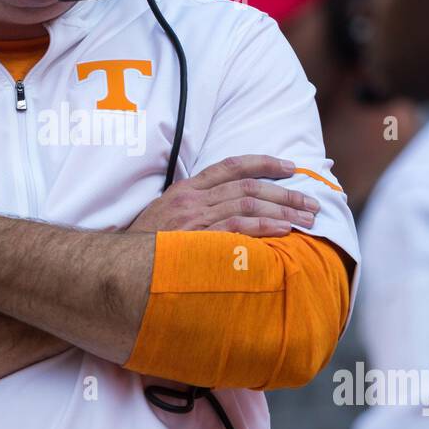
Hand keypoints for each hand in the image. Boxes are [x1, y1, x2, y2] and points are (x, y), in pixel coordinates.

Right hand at [126, 153, 319, 235]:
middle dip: (285, 192)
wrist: (117, 266)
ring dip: (282, 209)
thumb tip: (227, 210)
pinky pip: (239, 229)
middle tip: (311, 201)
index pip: (230, 165)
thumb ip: (194, 209)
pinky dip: (265, 226)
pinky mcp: (198, 240)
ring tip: (308, 219)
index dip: (263, 163)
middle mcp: (192, 199)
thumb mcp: (164, 217)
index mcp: (186, 189)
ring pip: (248, 204)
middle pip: (247, 186)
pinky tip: (284, 230)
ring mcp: (195, 219)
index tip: (290, 166)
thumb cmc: (143, 247)